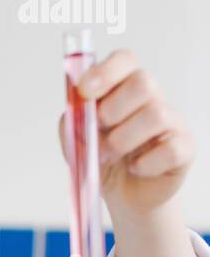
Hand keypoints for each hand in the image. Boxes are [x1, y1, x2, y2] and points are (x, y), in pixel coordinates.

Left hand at [58, 49, 193, 218]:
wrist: (124, 195)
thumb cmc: (104, 160)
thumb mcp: (77, 142)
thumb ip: (71, 123)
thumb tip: (76, 112)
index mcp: (124, 88)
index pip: (125, 60)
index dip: (105, 71)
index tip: (85, 90)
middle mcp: (152, 98)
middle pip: (143, 82)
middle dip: (113, 110)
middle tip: (98, 133)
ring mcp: (172, 121)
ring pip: (156, 115)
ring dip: (123, 140)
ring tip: (109, 157)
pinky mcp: (184, 147)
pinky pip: (170, 149)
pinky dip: (146, 164)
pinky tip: (135, 168)